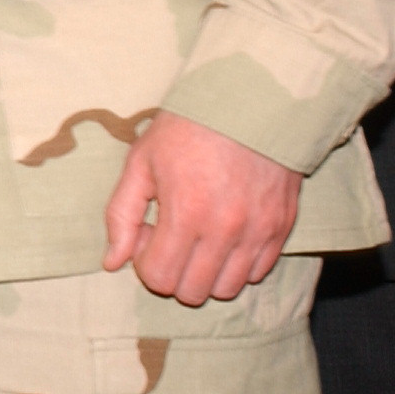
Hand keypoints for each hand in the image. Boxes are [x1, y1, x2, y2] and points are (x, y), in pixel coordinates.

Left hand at [102, 111, 302, 305]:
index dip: (145, 263)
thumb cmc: (187, 129)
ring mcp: (258, 232)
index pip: (159, 278)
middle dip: (173, 273)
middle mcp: (226, 230)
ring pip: (227, 289)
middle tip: (171, 236)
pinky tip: (225, 234)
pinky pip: (259, 272)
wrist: (249, 100)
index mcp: (186, 213)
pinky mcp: (282, 227)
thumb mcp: (141, 162)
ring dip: (205, 273)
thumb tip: (112, 262)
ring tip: (198, 237)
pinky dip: (237, 264)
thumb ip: (121, 215)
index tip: (148, 233)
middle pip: (193, 292)